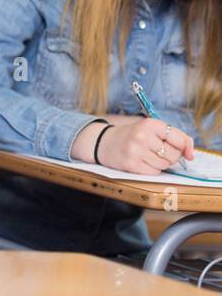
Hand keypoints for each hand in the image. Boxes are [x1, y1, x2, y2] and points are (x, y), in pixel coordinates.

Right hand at [77, 117, 194, 173]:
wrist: (104, 142)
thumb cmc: (135, 135)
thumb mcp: (153, 129)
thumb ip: (177, 137)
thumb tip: (191, 155)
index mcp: (150, 124)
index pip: (179, 139)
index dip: (184, 147)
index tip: (183, 150)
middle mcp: (142, 136)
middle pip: (174, 155)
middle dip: (171, 156)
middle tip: (160, 151)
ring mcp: (135, 151)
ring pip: (165, 164)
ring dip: (161, 163)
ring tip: (149, 156)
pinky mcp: (131, 164)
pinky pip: (154, 172)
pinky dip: (152, 169)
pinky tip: (143, 162)